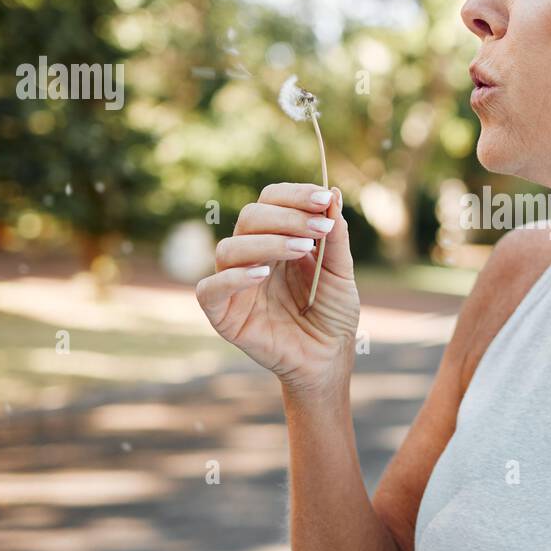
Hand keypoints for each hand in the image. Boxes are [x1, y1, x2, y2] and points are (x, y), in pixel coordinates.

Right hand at [195, 182, 358, 393]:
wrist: (329, 358)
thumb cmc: (333, 314)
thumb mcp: (341, 272)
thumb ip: (335, 236)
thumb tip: (333, 192)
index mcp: (277, 239)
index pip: (271, 201)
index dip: (294, 196)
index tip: (323, 199)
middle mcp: (251, 255)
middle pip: (249, 217)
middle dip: (286, 217)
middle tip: (319, 228)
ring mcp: (235, 284)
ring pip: (229, 248)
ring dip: (267, 242)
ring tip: (304, 250)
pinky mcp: (223, 314)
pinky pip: (210, 290)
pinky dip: (233, 278)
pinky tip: (263, 275)